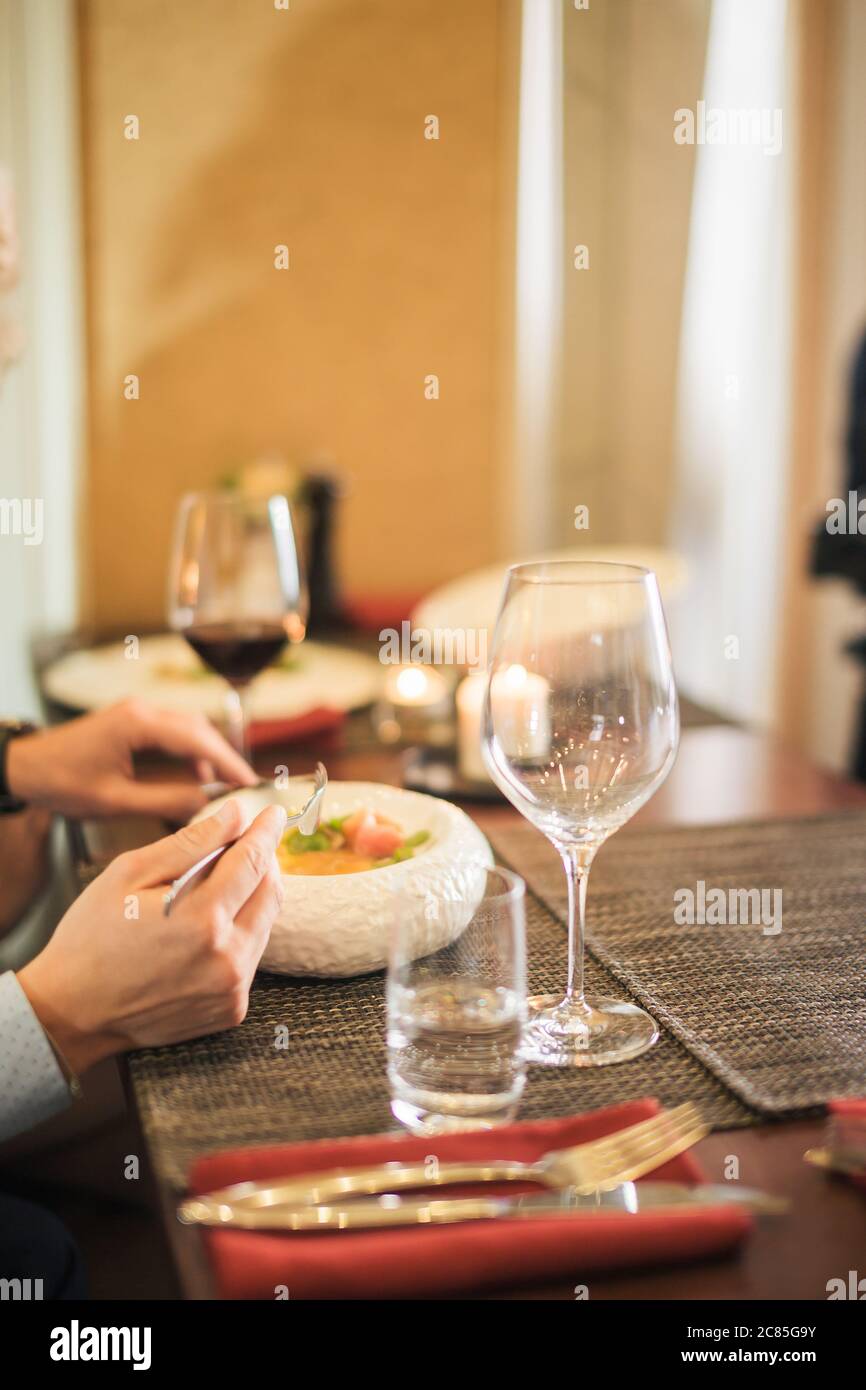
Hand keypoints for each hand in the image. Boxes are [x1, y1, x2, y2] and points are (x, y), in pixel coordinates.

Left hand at [6, 698, 256, 820]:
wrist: (26, 767)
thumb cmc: (62, 782)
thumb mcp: (116, 800)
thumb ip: (164, 802)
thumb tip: (205, 806)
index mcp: (139, 724)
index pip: (198, 740)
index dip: (228, 762)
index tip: (249, 781)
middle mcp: (142, 711)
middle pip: (198, 728)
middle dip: (223, 756)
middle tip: (243, 785)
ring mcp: (137, 713)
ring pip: (188, 728)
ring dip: (207, 754)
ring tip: (222, 785)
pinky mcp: (133, 721)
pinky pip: (172, 732)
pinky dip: (189, 752)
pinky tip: (193, 776)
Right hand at [17, 798, 286, 1073]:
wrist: (73, 1011)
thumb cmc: (92, 936)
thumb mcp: (130, 874)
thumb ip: (191, 842)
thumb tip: (237, 814)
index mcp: (201, 920)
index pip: (253, 861)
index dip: (266, 831)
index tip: (272, 814)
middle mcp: (226, 958)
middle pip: (270, 892)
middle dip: (263, 861)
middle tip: (245, 844)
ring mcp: (231, 989)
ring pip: (265, 925)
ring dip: (251, 897)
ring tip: (218, 886)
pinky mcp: (231, 1009)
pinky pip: (251, 957)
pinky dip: (240, 933)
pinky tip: (208, 929)